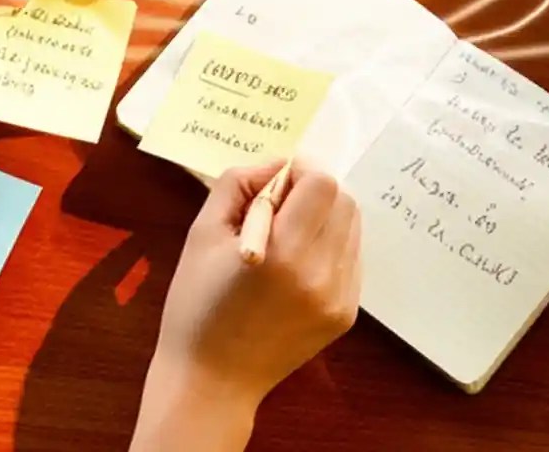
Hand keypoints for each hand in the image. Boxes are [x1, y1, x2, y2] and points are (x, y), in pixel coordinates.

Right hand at [130, 163, 361, 451]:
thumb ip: (238, 184)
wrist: (212, 381)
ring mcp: (339, 298)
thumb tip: (276, 165)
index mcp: (282, 253)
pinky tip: (296, 265)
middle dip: (313, 191)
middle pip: (344, 200)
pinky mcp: (346, 315)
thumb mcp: (202, 233)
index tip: (273, 185)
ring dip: (323, 217)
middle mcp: (321, 275)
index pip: (322, 183)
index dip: (299, 171)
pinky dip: (329, 247)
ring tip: (286, 237)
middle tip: (278, 209)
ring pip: (352, 227)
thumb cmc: (196, 305)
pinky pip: (350, 258)